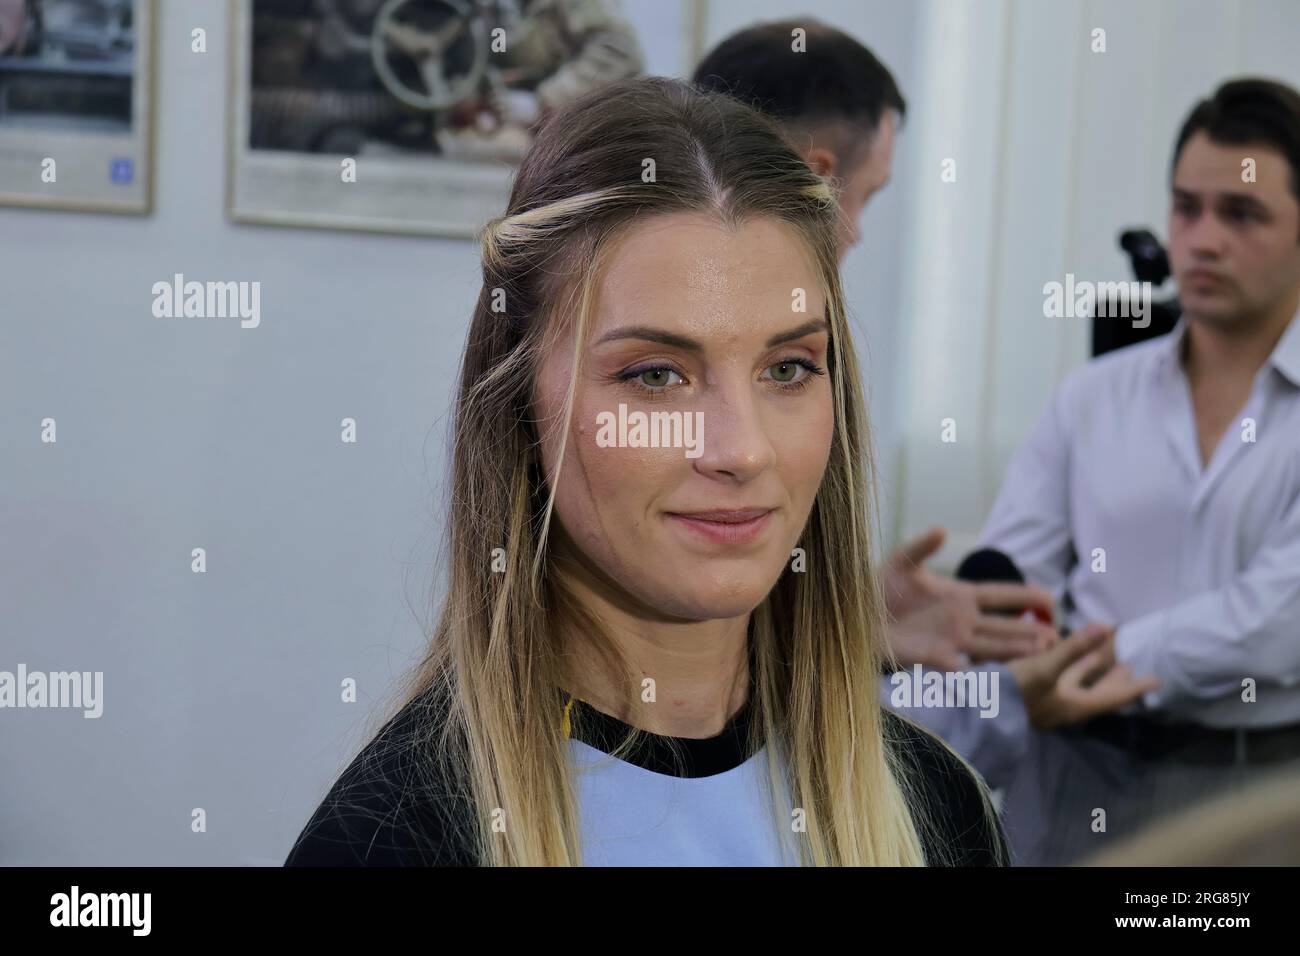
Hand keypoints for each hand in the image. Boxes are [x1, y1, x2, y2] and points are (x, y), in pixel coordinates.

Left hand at [881, 527, 1056, 667]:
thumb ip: (921, 546)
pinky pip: (964, 668)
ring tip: (1042, 653)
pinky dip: (980, 673)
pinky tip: (1000, 679)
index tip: (1051, 599)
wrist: (857, 617)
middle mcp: (962, 620)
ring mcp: (952, 641)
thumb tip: (941, 528)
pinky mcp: (935, 659)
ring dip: (1016, 651)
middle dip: (1030, 632)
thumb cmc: (880, 588)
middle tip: (1057, 638)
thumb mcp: (901, 562)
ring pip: (992, 647)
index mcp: (960, 595)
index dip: (1025, 596)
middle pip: (1004, 626)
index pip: (1001, 595)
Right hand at [1006, 623, 1159, 729]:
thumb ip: (1074, 648)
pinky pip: (1059, 680)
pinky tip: (1059, 656)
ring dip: (1089, 671)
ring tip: (1101, 658)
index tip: (1155, 680)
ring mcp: (1046, 701)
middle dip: (1111, 679)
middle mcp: (1063, 706)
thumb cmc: (1013, 691)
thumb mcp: (1045, 667)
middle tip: (1129, 667)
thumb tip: (1106, 626)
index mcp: (1073, 705)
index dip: (1134, 687)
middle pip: (1095, 692)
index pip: (1112, 697)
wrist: (972, 708)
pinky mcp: (1030, 694)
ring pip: (1075, 685)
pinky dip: (1067, 667)